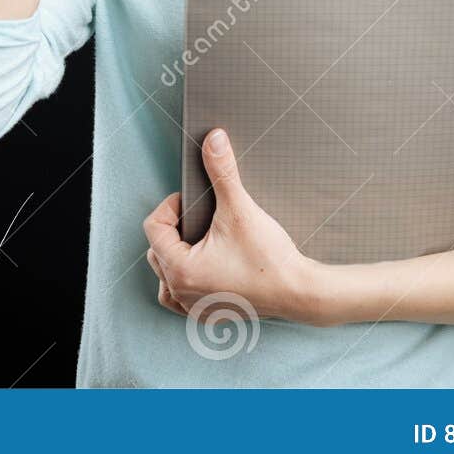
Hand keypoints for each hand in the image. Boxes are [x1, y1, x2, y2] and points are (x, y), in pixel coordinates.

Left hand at [143, 128, 317, 323]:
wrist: (300, 291)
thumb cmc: (270, 257)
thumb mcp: (240, 208)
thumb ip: (222, 172)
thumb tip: (213, 138)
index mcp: (181, 269)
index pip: (153, 228)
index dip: (170, 207)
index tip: (193, 201)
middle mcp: (183, 293)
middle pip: (156, 251)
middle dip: (173, 230)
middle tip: (199, 218)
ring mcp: (196, 308)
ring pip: (165, 279)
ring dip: (174, 259)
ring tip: (196, 242)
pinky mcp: (211, 314)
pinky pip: (182, 300)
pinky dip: (185, 284)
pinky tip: (203, 269)